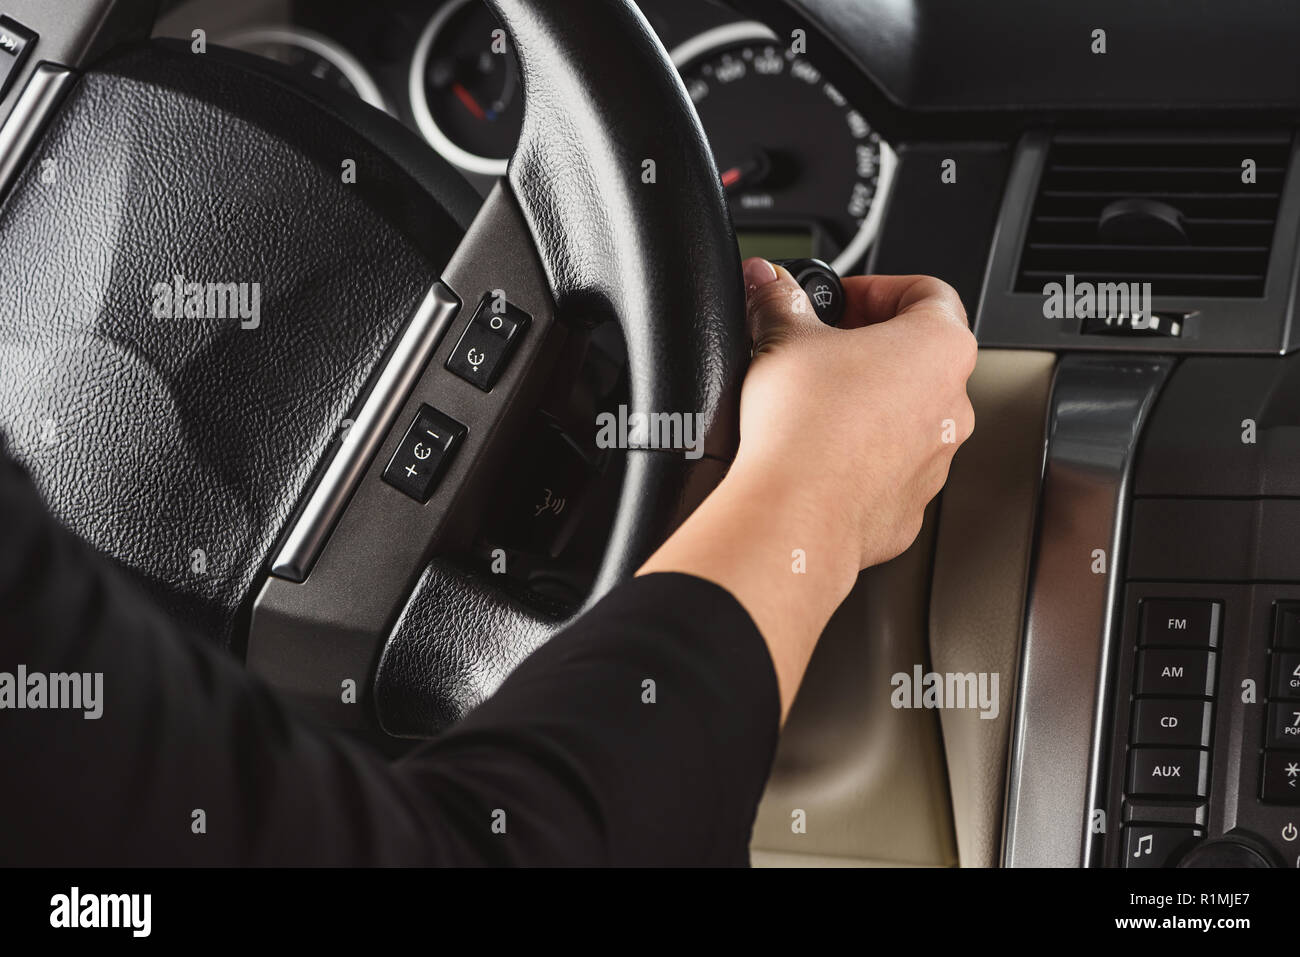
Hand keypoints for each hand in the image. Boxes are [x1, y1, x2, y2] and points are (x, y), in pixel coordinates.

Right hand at [734, 258, 976, 570]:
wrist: (796, 512)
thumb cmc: (806, 426)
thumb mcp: (783, 339)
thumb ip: (780, 300)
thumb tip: (768, 281)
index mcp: (940, 348)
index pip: (928, 292)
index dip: (878, 288)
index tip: (839, 302)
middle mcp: (952, 405)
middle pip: (919, 356)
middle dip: (868, 347)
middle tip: (819, 349)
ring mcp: (936, 460)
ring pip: (907, 416)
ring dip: (868, 403)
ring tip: (813, 404)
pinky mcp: (909, 504)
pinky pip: (889, 467)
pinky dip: (860, 455)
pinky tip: (817, 452)